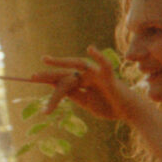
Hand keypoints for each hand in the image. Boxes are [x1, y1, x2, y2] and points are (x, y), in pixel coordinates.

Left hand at [33, 48, 148, 124]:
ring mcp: (97, 75)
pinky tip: (90, 49)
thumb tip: (56, 87)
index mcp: (82, 83)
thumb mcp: (86, 102)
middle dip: (50, 74)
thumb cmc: (109, 107)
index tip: (33, 83)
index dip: (49, 83)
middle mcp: (88, 76)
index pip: (62, 82)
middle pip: (66, 73)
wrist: (129, 113)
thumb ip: (73, 94)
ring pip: (78, 66)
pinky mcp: (109, 76)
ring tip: (46, 60)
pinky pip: (105, 64)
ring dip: (62, 62)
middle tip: (33, 76)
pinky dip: (99, 56)